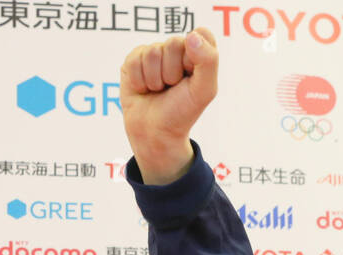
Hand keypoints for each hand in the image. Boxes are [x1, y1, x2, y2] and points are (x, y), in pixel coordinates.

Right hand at [120, 27, 219, 183]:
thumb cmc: (182, 112)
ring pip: (152, 52)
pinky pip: (135, 60)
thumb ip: (208, 61)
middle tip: (173, 87)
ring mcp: (154, 53)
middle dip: (173, 72)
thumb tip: (191, 36)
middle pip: (173, 43)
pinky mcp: (134, 60)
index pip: (201, 34)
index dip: (195, 56)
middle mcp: (176, 49)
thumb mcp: (204, 90)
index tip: (192, 76)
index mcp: (198, 53)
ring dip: (155, 79)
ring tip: (159, 90)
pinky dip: (140, 81)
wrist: (155, 131)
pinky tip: (144, 89)